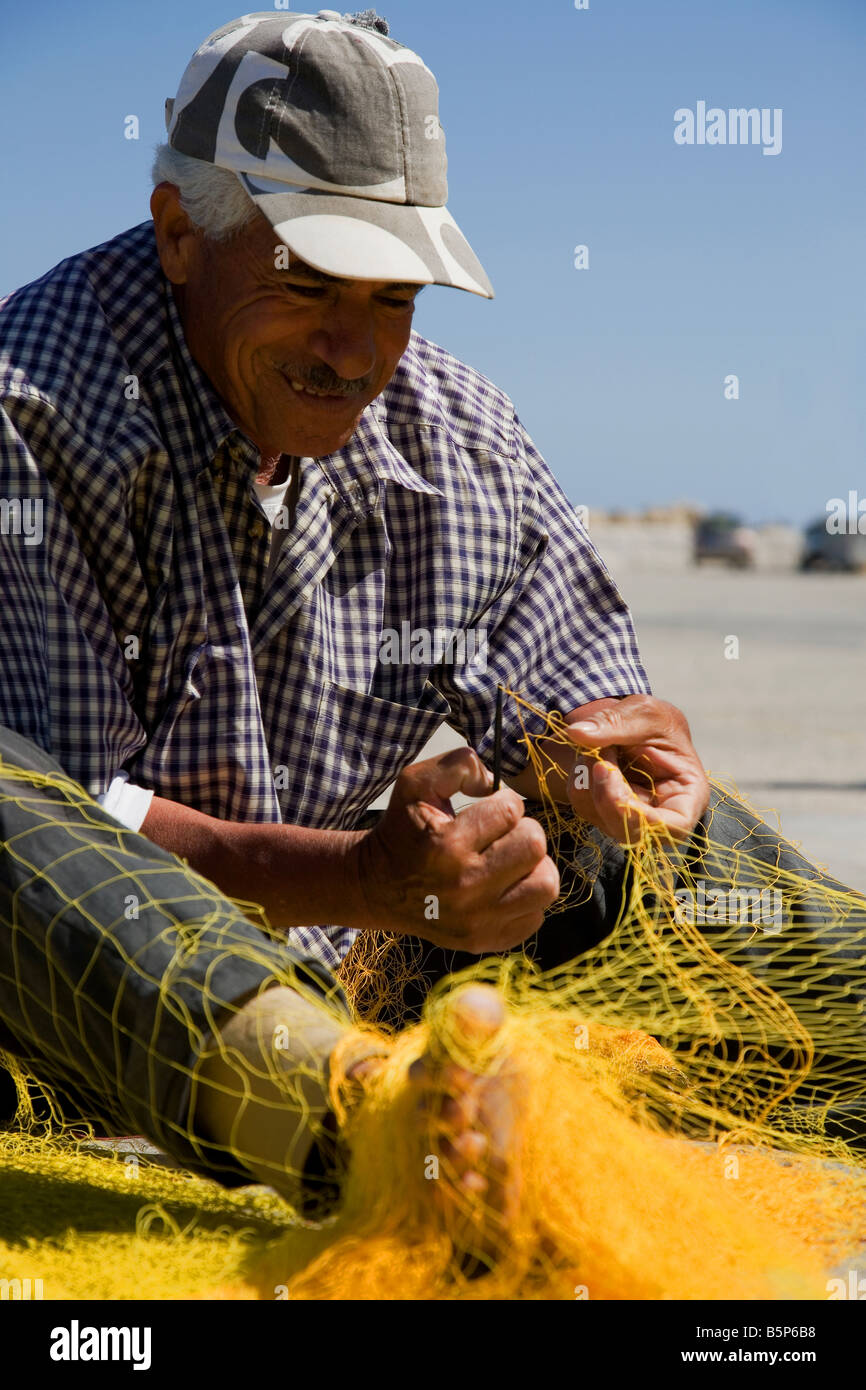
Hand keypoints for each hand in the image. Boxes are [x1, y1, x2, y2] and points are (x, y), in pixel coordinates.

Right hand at [354, 748, 559, 952]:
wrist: (377, 887)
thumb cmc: (403, 831)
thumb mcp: (415, 783)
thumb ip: (458, 765)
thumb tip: (495, 782)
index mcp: (447, 844)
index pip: (511, 809)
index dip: (503, 802)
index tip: (487, 811)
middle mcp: (464, 886)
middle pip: (535, 845)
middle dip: (522, 831)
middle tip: (502, 835)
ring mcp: (477, 919)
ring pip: (545, 884)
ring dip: (533, 867)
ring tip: (510, 861)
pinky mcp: (484, 940)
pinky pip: (535, 916)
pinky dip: (524, 899)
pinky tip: (502, 888)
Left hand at [563, 695, 709, 844]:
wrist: (639, 724)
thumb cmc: (656, 721)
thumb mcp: (645, 713)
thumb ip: (615, 722)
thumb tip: (576, 733)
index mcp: (688, 796)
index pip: (673, 827)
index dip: (638, 814)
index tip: (607, 773)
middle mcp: (661, 815)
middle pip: (629, 829)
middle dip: (603, 791)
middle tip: (597, 754)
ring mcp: (631, 818)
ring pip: (599, 817)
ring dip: (587, 779)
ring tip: (599, 746)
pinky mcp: (607, 812)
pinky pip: (584, 805)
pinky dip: (579, 778)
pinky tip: (592, 757)